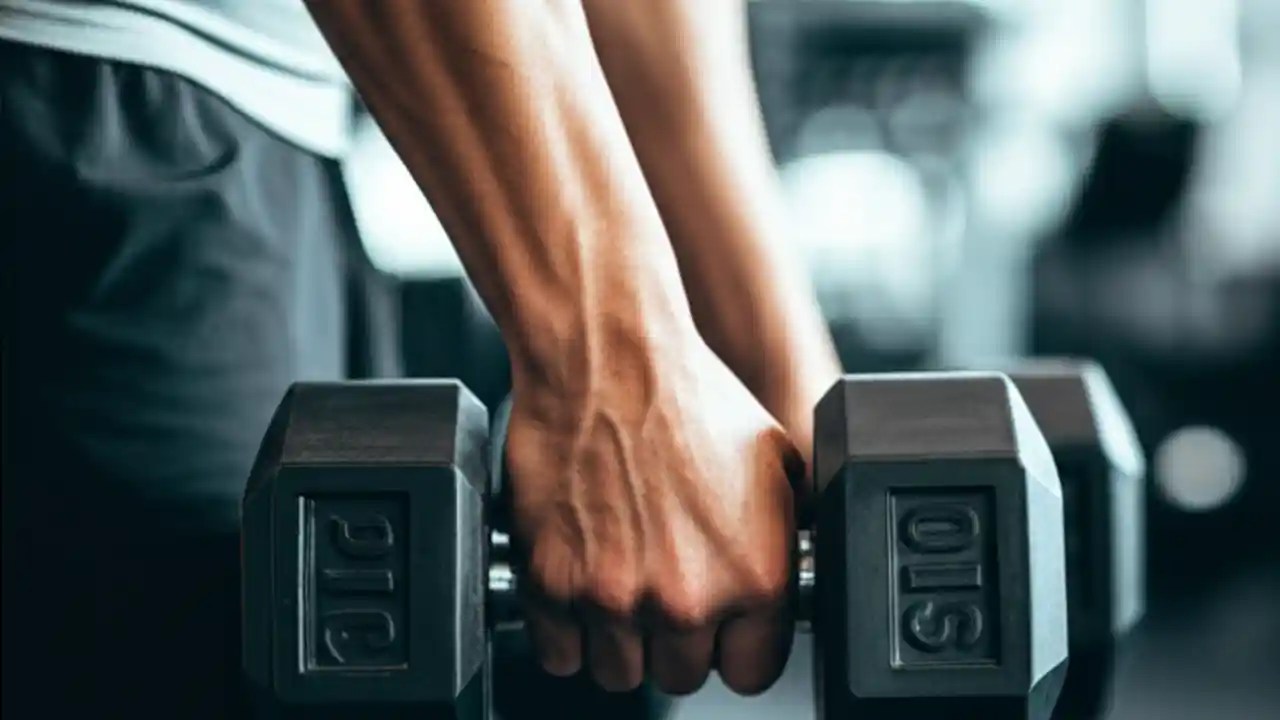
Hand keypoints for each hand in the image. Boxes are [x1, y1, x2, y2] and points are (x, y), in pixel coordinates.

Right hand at [505, 337, 801, 695]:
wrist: (608, 357)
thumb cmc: (689, 398)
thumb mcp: (777, 466)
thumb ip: (783, 545)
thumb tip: (789, 585)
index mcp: (754, 578)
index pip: (751, 675)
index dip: (732, 646)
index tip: (717, 627)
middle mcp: (686, 599)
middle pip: (681, 674)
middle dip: (673, 639)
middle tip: (660, 586)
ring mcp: (614, 596)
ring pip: (618, 671)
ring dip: (618, 638)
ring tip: (618, 580)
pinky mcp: (553, 583)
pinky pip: (559, 652)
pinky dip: (565, 628)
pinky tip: (579, 581)